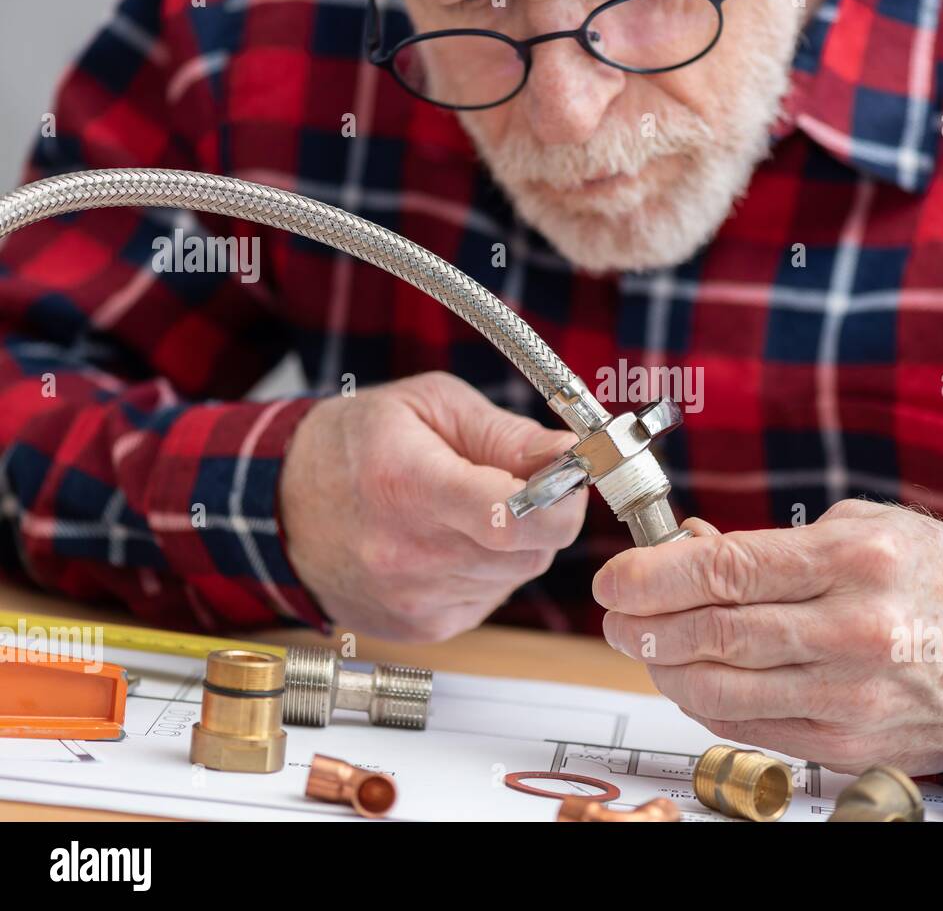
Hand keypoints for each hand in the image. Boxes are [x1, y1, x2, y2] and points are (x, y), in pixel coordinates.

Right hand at [280, 371, 585, 639]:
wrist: (278, 507)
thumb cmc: (352, 444)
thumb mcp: (430, 406)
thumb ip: (507, 434)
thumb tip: (571, 454)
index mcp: (409, 486)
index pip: (514, 515)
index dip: (563, 497)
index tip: (573, 473)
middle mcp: (408, 554)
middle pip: (530, 549)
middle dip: (543, 512)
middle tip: (511, 481)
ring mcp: (413, 600)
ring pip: (517, 575)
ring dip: (513, 542)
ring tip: (465, 508)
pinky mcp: (420, 628)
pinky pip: (491, 597)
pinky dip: (488, 569)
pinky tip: (449, 541)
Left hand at [595, 500, 942, 774]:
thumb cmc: (937, 577)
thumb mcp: (861, 528)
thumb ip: (770, 546)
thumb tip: (687, 552)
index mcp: (855, 560)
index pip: (726, 572)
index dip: (652, 576)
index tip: (613, 577)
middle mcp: (854, 632)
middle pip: (713, 635)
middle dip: (641, 625)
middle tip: (614, 614)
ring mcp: (851, 697)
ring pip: (720, 691)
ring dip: (663, 669)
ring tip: (644, 646)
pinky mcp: (849, 745)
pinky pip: (750, 728)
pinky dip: (706, 704)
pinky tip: (692, 677)